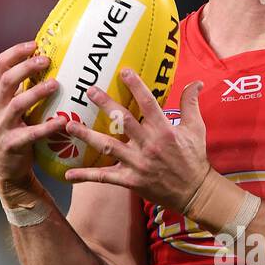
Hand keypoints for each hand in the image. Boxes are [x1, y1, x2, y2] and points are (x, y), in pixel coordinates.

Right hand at [0, 41, 61, 203]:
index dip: (16, 52)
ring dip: (36, 93)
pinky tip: (62, 121)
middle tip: (46, 60)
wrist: (4, 168)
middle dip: (26, 67)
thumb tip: (46, 63)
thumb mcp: (11, 107)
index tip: (35, 44)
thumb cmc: (14, 131)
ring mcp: (2, 126)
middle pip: (7, 80)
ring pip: (17, 104)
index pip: (0, 65)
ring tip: (55, 85)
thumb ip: (22, 88)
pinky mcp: (12, 144)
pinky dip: (47, 127)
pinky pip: (30, 134)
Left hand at [62, 71, 211, 212]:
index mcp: (164, 131)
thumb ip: (191, 104)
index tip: (123, 72)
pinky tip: (68, 175)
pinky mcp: (131, 181)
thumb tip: (196, 83)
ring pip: (107, 147)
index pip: (148, 104)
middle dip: (105, 104)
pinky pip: (104, 178)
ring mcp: (138, 164)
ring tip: (68, 125)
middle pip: (123, 121)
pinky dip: (86, 177)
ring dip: (86, 135)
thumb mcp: (196, 129)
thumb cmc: (194, 159)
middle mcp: (149, 146)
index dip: (136, 87)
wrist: (194, 193)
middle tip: (89, 90)